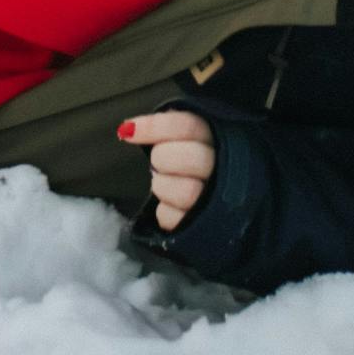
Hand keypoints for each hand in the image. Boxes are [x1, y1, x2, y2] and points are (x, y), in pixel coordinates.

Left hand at [119, 110, 216, 231]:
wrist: (209, 200)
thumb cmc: (192, 162)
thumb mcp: (188, 136)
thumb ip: (169, 127)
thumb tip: (129, 129)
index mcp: (218, 138)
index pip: (188, 126)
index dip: (154, 127)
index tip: (129, 131)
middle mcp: (224, 168)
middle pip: (191, 158)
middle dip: (163, 158)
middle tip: (158, 162)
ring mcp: (216, 201)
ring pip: (186, 192)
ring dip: (163, 186)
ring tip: (166, 183)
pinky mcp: (202, 228)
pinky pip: (174, 219)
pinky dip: (164, 211)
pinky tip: (170, 204)